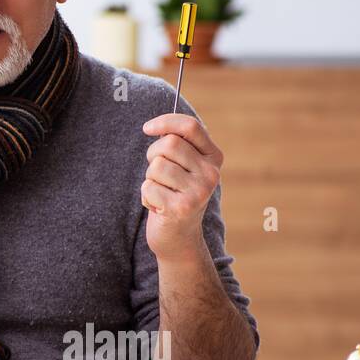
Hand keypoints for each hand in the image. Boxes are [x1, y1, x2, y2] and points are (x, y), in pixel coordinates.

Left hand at [141, 113, 223, 260]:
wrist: (179, 238)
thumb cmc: (175, 195)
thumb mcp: (183, 167)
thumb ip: (177, 145)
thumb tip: (155, 126)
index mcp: (213, 158)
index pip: (191, 127)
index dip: (166, 121)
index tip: (147, 128)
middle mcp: (211, 174)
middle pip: (169, 143)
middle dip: (153, 155)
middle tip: (157, 174)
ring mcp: (199, 191)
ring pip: (156, 165)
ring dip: (150, 178)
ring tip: (161, 192)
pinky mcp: (182, 208)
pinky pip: (148, 187)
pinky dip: (146, 196)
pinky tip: (159, 207)